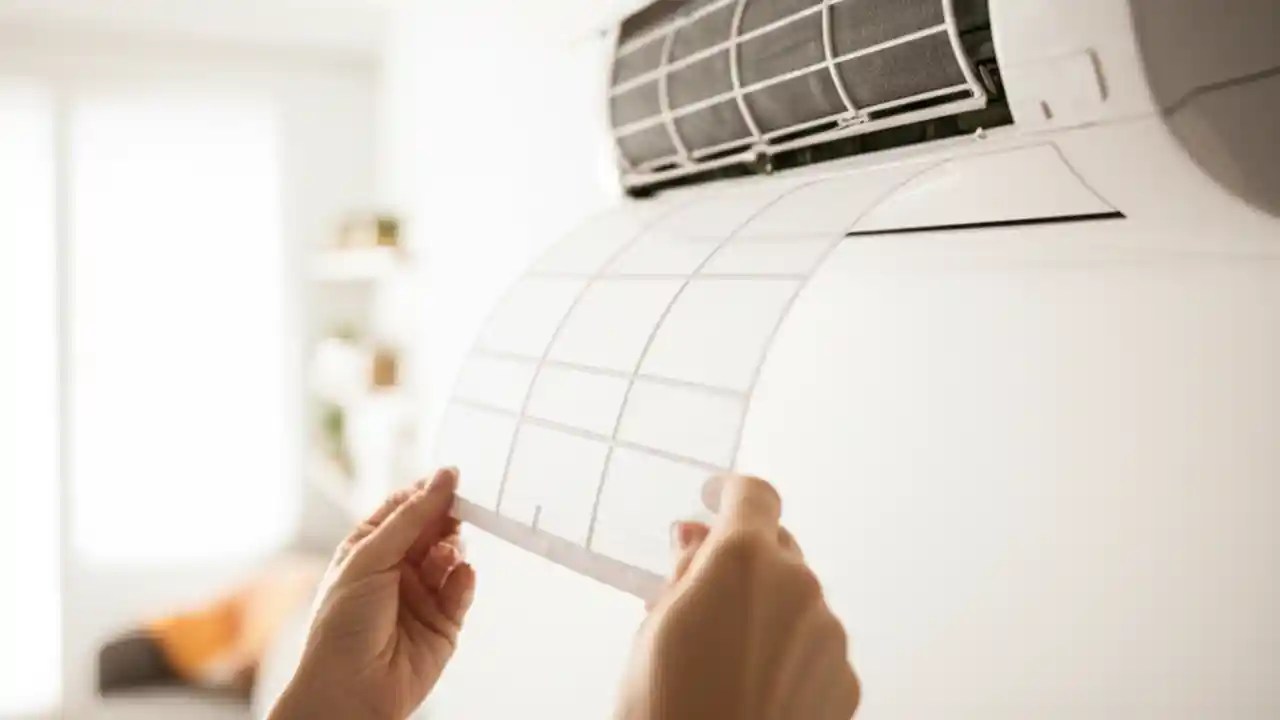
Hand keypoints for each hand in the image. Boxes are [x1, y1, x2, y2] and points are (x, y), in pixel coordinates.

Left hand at [269, 468, 475, 719]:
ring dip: (453, 550)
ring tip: (445, 556)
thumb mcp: (370, 558)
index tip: (452, 477)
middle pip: (433, 528)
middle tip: (459, 511)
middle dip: (446, 518)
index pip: (404, 508)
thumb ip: (411, 517)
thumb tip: (442, 478)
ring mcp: (422, 595)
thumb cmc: (341, 627)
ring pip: (452, 556)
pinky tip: (459, 577)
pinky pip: (463, 589)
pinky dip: (465, 579)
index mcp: (369, 549)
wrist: (351, 691)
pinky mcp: (444, 621)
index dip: (427, 491)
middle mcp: (397, 569)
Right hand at [616, 474, 859, 719]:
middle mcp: (798, 589)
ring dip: (767, 612)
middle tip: (701, 592)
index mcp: (744, 562)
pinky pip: (816, 647)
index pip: (754, 496)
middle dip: (744, 562)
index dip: (732, 492)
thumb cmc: (668, 712)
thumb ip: (683, 574)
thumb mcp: (653, 631)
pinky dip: (789, 654)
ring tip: (723, 657)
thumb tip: (695, 541)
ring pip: (798, 601)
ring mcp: (828, 637)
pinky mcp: (846, 682)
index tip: (716, 497)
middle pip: (778, 549)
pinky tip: (752, 686)